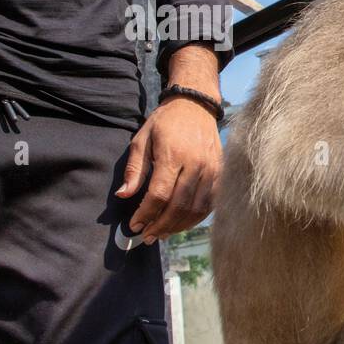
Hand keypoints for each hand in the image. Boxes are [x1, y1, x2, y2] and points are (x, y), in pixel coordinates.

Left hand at [116, 96, 222, 243]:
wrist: (195, 107)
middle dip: (160, 225)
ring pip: (196, 208)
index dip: (146, 213)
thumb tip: (123, 194)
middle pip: (178, 205)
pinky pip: (209, 203)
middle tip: (147, 236)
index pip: (159, 194)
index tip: (134, 224)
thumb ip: (134, 169)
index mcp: (173, 155)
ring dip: (178, 225)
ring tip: (162, 233)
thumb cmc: (165, 123)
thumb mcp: (142, 139)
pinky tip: (182, 223)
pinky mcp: (221, 174)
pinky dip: (195, 218)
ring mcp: (211, 170)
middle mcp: (196, 164)